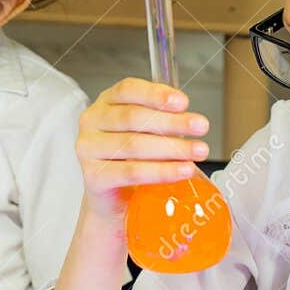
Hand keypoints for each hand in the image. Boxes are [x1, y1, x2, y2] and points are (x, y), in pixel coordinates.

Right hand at [77, 76, 210, 221]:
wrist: (112, 199)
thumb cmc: (129, 159)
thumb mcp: (143, 132)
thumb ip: (160, 119)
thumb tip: (192, 120)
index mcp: (104, 103)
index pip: (127, 90)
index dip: (156, 94)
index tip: (183, 102)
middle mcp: (91, 122)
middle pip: (133, 117)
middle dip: (172, 122)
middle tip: (201, 126)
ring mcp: (88, 150)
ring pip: (134, 144)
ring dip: (172, 147)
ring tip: (198, 151)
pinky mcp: (93, 177)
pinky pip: (132, 172)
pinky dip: (161, 171)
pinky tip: (182, 171)